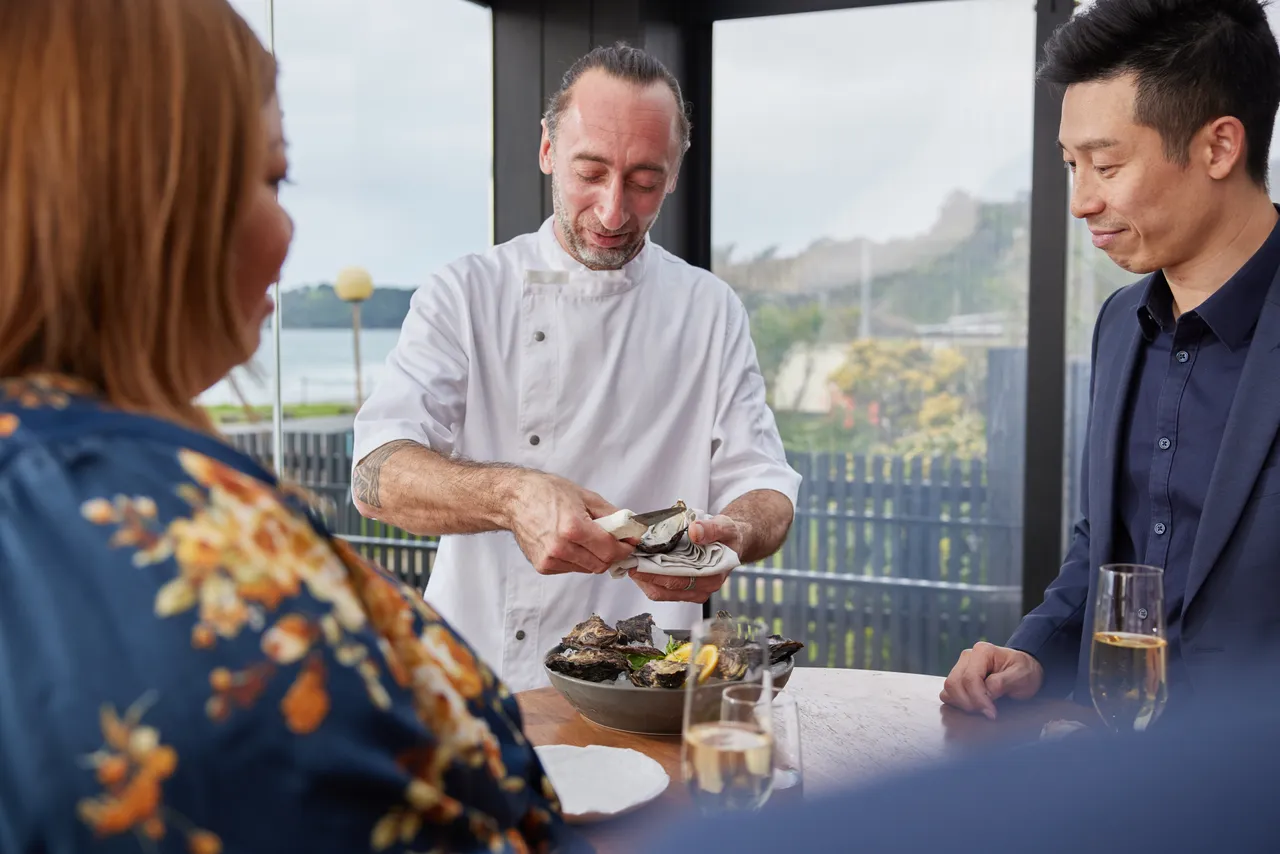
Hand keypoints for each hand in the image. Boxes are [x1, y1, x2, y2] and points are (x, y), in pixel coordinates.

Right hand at [507, 472, 633, 574]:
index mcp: (573, 528)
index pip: (611, 550)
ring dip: (594, 557)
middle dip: (612, 554)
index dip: (625, 548)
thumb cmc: (546, 493)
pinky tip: (570, 544)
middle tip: (612, 541)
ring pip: (588, 569)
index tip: (629, 543)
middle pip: (601, 564)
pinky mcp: (544, 566)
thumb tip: (632, 529)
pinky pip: (572, 568)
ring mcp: (551, 559)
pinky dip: (578, 559)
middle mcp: (561, 547)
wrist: (515, 500)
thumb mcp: (586, 497)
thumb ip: (612, 515)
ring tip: (586, 538)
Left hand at [626, 514, 743, 601]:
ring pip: (660, 593)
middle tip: (627, 562)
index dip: (655, 573)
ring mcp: (692, 592)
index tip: (637, 563)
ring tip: (630, 563)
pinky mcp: (684, 590)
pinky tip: (639, 566)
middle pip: (665, 590)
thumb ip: (712, 528)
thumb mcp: (725, 526)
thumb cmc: (727, 535)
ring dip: (643, 579)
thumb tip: (695, 532)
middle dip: (644, 576)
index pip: (678, 581)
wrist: (730, 541)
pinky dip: (648, 579)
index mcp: (712, 577)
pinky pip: (661, 590)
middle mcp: (702, 590)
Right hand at [939, 642, 1043, 719]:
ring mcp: (960, 667)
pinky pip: (948, 693)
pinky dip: (957, 703)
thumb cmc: (1025, 671)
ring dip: (962, 704)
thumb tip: (987, 692)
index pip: (970, 678)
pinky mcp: (958, 678)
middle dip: (969, 703)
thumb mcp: (1022, 676)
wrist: (1025, 671)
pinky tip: (974, 705)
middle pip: (954, 683)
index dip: (979, 699)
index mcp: (982, 651)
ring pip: (948, 689)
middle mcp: (968, 657)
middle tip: (987, 712)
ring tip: (981, 709)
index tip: (992, 712)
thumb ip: (1003, 682)